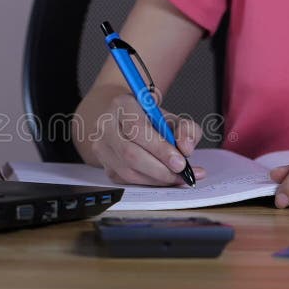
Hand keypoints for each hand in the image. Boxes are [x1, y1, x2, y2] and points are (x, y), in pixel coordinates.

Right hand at [89, 93, 205, 185]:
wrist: (130, 122)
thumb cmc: (152, 120)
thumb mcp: (173, 118)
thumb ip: (186, 129)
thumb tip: (186, 148)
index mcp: (122, 105)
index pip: (137, 128)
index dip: (160, 148)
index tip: (181, 161)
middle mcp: (106, 125)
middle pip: (130, 153)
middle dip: (161, 169)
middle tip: (183, 173)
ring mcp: (102, 147)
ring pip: (128, 171)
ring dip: (157, 179)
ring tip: (179, 178)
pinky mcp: (105, 166)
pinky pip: (127, 181)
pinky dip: (150, 183)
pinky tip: (165, 179)